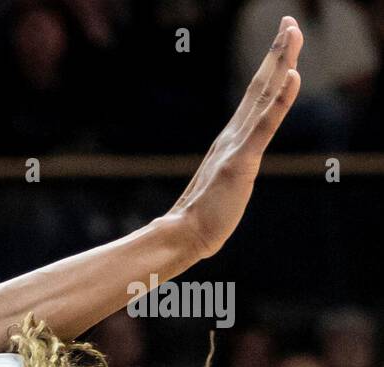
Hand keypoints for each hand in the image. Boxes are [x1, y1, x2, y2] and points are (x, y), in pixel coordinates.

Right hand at [168, 16, 301, 258]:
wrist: (184, 234)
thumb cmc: (202, 217)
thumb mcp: (223, 186)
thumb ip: (229, 171)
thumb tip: (228, 173)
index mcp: (231, 140)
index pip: (256, 96)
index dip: (271, 67)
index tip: (282, 39)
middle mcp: (233, 135)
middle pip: (260, 85)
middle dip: (277, 52)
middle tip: (289, 21)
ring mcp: (236, 146)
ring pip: (263, 96)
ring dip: (281, 62)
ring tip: (293, 33)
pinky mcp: (241, 161)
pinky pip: (265, 125)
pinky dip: (280, 99)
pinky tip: (293, 75)